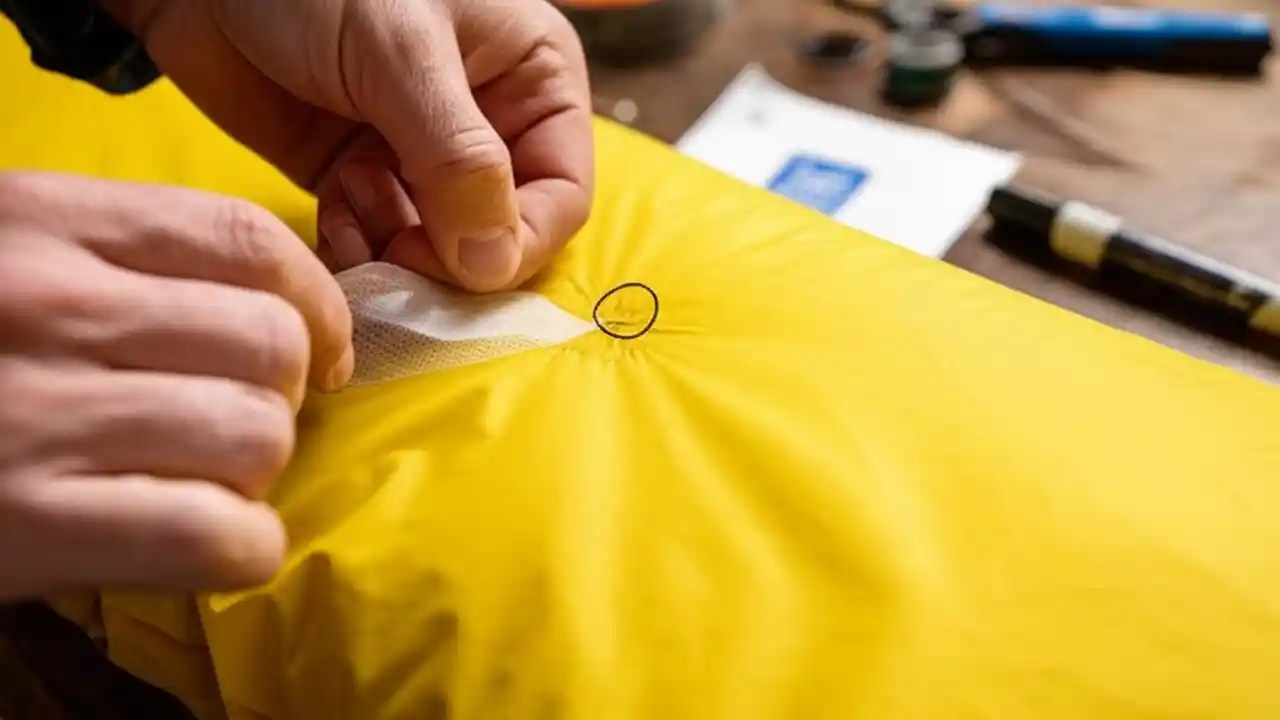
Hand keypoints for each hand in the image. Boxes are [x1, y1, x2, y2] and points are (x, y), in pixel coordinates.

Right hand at [0, 172, 352, 600]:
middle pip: (269, 343)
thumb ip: (118, 265)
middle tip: (246, 421)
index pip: (244, 237)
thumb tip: (273, 309)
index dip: (314, 299)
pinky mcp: (27, 528)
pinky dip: (239, 548)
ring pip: (256, 437)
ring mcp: (35, 418)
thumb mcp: (5, 262)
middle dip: (285, 395)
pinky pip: (220, 537)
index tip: (317, 344)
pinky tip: (201, 540)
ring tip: (207, 480)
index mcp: (38, 221)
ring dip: (256, 473)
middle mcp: (43, 306)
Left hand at [104, 0, 594, 291]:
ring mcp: (424, 156)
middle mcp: (490, 124)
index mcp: (532, 79)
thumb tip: (493, 266)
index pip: (560, 196)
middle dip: (448, 253)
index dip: (515, 242)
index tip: (452, 263)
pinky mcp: (363, 177)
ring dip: (397, 250)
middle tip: (392, 245)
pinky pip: (382, 244)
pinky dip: (358, 246)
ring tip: (349, 199)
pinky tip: (330, 208)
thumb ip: (458, 160)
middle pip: (502, 233)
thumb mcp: (400, 54)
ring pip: (440, 250)